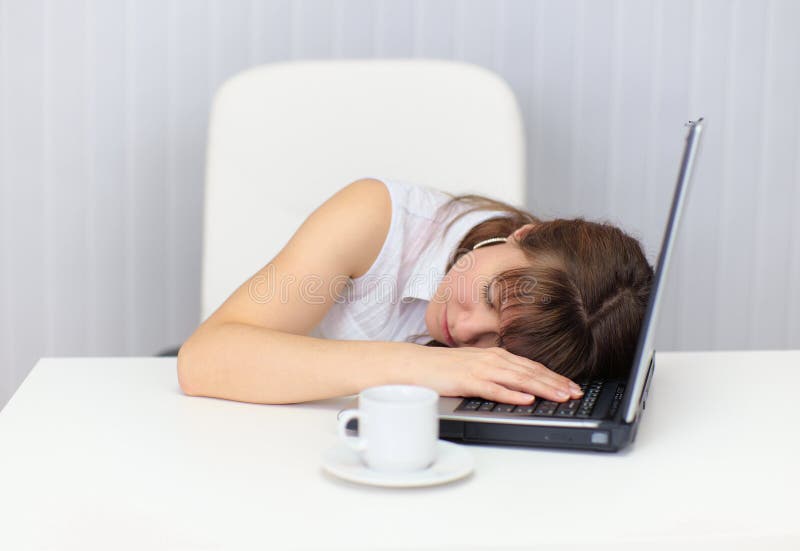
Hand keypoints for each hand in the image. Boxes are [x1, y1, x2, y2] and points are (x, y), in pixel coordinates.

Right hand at [409, 346, 582, 404]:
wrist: (415, 365)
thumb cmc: (443, 369)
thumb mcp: (475, 368)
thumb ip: (496, 375)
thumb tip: (519, 388)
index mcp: (496, 356)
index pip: (531, 367)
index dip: (554, 377)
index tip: (572, 387)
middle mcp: (492, 359)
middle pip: (531, 372)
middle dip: (556, 383)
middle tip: (575, 393)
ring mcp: (481, 369)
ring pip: (518, 379)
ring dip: (542, 388)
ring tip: (560, 396)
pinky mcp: (468, 380)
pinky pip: (494, 388)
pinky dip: (512, 394)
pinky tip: (526, 399)